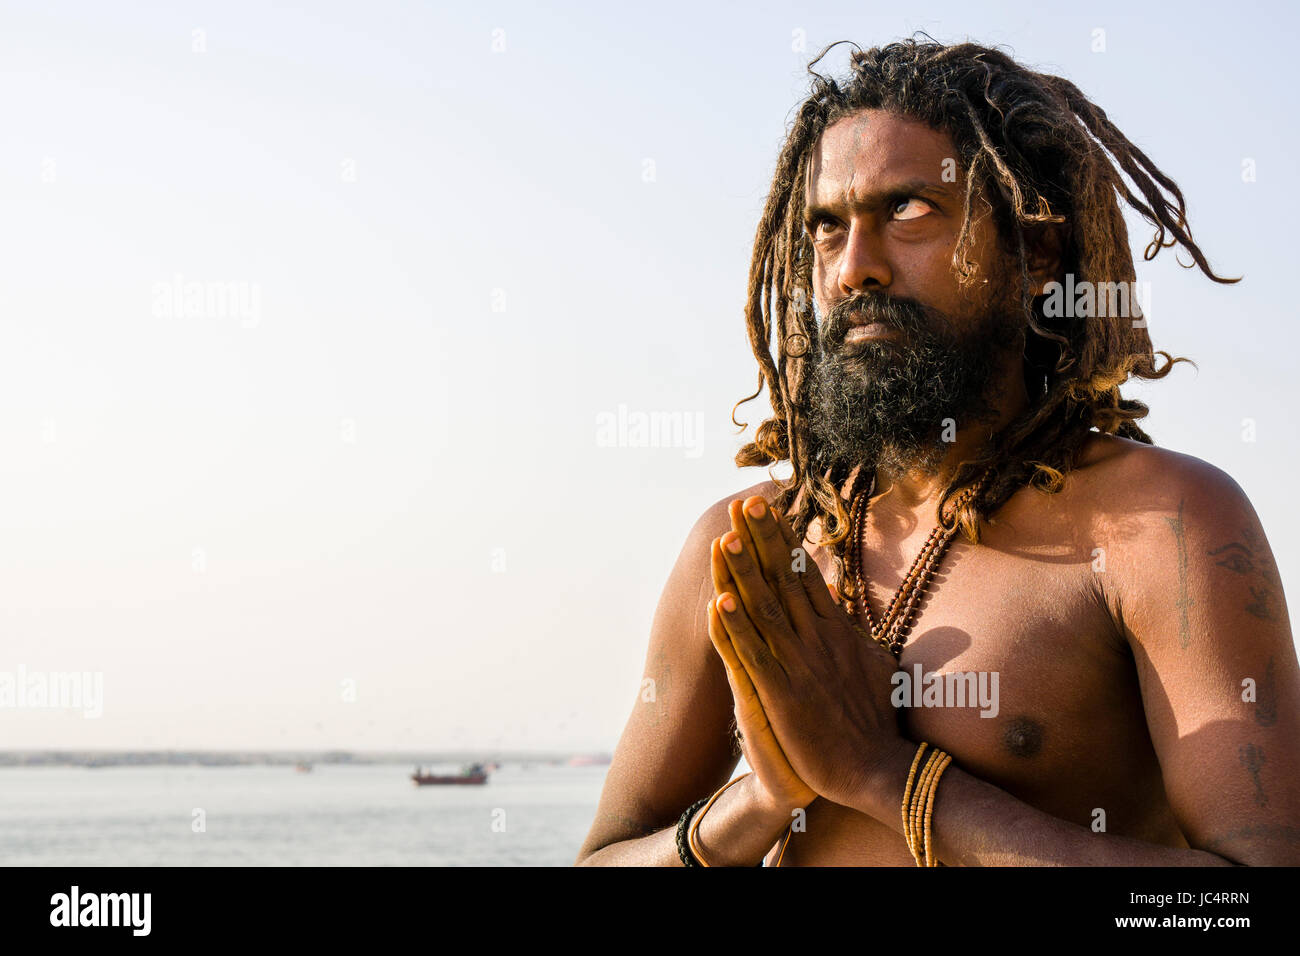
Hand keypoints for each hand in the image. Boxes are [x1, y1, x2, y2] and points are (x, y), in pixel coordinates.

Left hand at [710, 495, 904, 808]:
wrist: (876, 770)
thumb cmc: (874, 721)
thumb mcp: (871, 661)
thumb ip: (852, 628)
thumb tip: (841, 597)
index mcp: (836, 629)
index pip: (805, 572)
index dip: (783, 538)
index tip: (768, 507)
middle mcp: (818, 639)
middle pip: (784, 579)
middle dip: (763, 539)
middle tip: (746, 502)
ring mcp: (799, 664)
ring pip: (765, 608)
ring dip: (744, 572)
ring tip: (727, 537)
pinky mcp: (782, 694)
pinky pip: (754, 653)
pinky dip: (736, 627)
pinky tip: (719, 601)